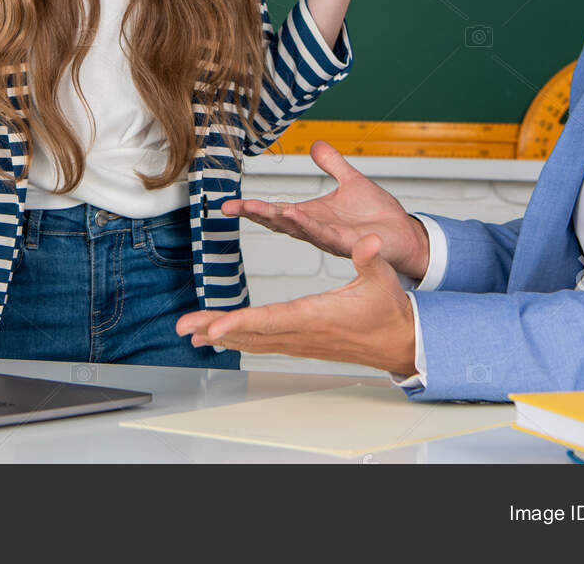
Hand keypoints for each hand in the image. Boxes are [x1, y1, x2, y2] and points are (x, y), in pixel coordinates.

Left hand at [176, 235, 417, 376]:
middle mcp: (302, 332)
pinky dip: (238, 340)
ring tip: (191, 333)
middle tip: (184, 327)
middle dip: (215, 329)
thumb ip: (371, 258)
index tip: (214, 327)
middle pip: (251, 332)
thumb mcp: (382, 279)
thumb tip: (372, 240)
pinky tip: (221, 338)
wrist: (398, 341)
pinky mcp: (300, 343)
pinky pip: (262, 343)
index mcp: (316, 315)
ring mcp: (299, 341)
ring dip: (220, 336)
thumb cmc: (388, 310)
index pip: (271, 320)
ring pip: (253, 340)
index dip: (240, 324)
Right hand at [222, 140, 430, 278]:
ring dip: (275, 219)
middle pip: (278, 221)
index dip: (253, 208)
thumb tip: (315, 144)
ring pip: (296, 228)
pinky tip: (293, 215)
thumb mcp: (351, 181)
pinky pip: (324, 234)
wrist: (405, 234)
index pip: (277, 210)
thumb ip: (333, 164)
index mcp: (313, 216)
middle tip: (230, 208)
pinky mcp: (348, 244)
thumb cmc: (378, 215)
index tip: (228, 204)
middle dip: (254, 214)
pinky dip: (308, 225)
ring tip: (254, 209)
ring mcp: (330, 238)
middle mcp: (316, 229)